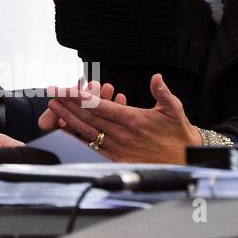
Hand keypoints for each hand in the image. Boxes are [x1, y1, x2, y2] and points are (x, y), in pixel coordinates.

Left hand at [45, 73, 199, 162]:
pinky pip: (93, 149)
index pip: (97, 105)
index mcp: (131, 119)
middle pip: (87, 117)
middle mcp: (121, 134)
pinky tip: (66, 133)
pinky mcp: (117, 159)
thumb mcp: (174, 108)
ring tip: (54, 107)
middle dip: (67, 104)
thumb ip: (162, 92)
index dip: (77, 96)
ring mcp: (117, 148)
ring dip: (68, 119)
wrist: (186, 159)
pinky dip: (78, 140)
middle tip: (52, 93)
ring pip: (86, 132)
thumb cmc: (178, 132)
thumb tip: (156, 77)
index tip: (63, 88)